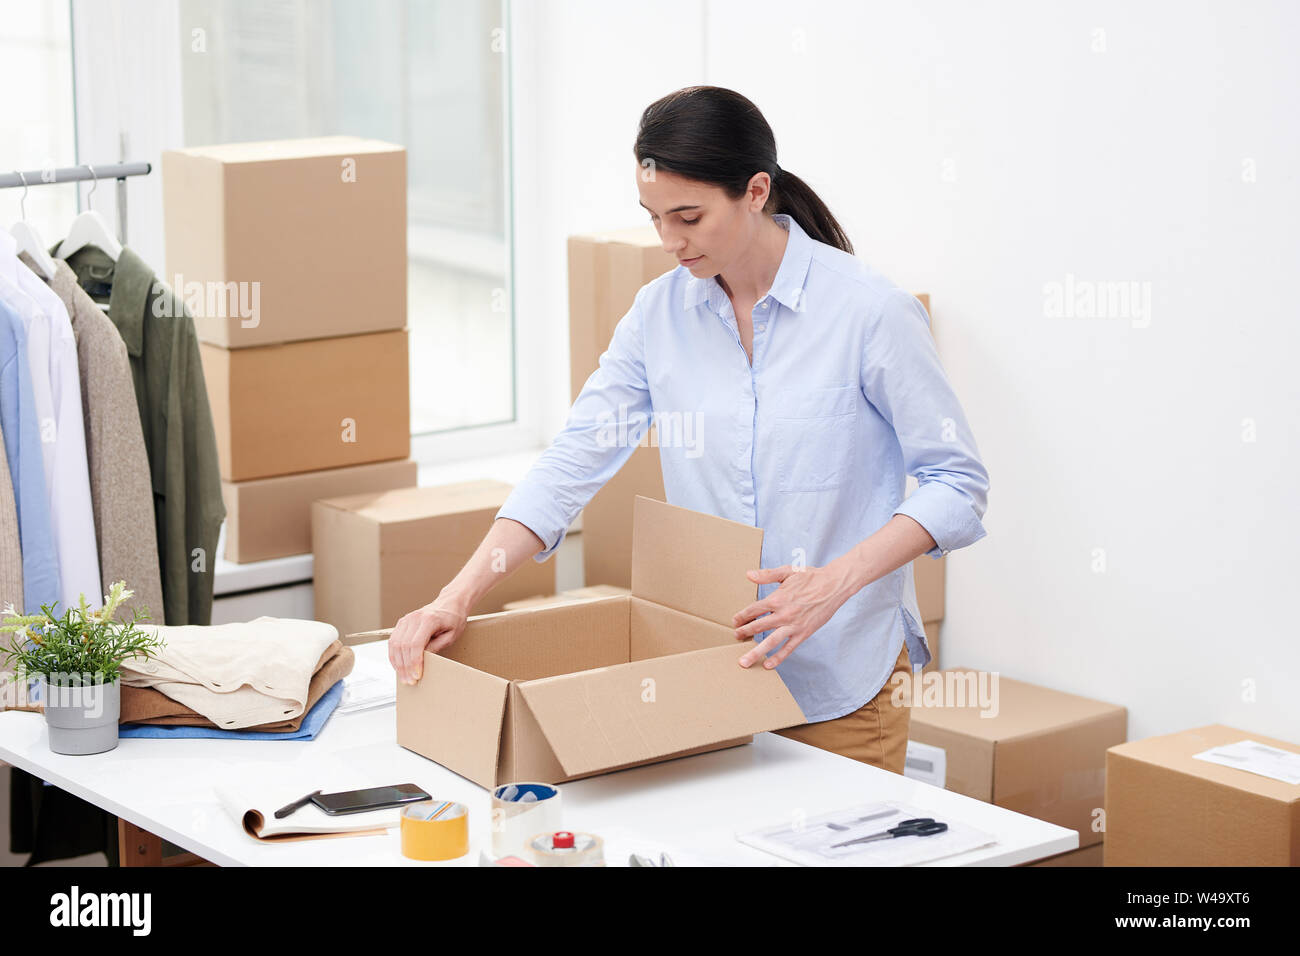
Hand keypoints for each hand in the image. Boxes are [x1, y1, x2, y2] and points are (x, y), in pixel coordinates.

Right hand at [388, 592, 469, 684]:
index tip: (417, 676)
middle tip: (410, 681)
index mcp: (429, 619)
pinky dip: (394, 656)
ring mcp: (406, 620)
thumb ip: (437, 646)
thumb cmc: (453, 619)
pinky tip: (399, 667)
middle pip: (403, 646)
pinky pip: (393, 641)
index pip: (416, 644)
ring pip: (395, 644)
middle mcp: (414, 618)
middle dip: (406, 667)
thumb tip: (423, 660)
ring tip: (404, 678)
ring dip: (398, 664)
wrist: (449, 603)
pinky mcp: (402, 623)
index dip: (414, 662)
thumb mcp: (452, 635)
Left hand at [732, 561, 855, 668]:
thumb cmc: (811, 577)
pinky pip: (788, 648)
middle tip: (736, 637)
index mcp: (777, 598)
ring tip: (744, 661)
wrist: (834, 586)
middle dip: (744, 633)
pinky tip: (768, 665)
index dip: (742, 617)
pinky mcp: (804, 633)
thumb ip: (767, 575)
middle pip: (758, 626)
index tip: (736, 622)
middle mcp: (783, 614)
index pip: (753, 610)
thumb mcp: (788, 571)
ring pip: (770, 641)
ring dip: (756, 652)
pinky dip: (778, 658)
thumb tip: (748, 574)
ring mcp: (793, 625)